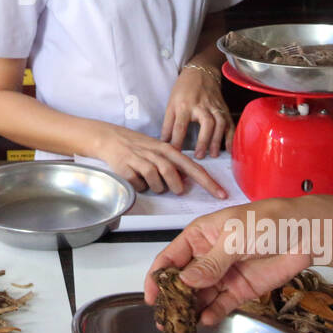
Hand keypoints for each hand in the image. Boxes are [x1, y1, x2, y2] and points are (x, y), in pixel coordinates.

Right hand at [94, 123, 227, 197]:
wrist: (111, 138)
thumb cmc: (138, 146)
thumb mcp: (159, 150)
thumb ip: (174, 163)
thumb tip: (187, 180)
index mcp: (167, 149)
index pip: (192, 167)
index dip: (208, 182)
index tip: (220, 194)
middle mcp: (155, 153)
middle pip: (171, 172)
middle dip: (175, 185)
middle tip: (176, 189)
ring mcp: (139, 159)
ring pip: (155, 179)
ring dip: (157, 187)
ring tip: (153, 183)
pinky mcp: (126, 167)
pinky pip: (138, 184)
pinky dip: (140, 186)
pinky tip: (137, 180)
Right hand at [143, 200, 313, 325]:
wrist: (305, 234)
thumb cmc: (267, 222)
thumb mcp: (235, 237)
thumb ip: (211, 262)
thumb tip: (186, 281)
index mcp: (199, 236)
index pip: (171, 257)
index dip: (158, 276)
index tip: (152, 296)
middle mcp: (206, 257)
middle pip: (182, 281)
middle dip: (172, 299)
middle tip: (165, 319)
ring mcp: (222, 275)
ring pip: (199, 295)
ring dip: (189, 310)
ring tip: (181, 326)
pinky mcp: (239, 290)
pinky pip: (220, 305)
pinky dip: (211, 313)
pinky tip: (204, 321)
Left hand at [161, 65, 232, 159]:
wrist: (200, 72)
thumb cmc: (183, 89)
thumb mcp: (171, 104)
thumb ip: (168, 124)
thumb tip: (164, 142)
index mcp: (184, 105)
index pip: (180, 126)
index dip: (177, 141)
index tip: (175, 154)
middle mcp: (201, 106)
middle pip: (205, 123)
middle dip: (203, 140)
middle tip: (199, 156)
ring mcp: (214, 106)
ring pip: (220, 123)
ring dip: (218, 140)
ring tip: (214, 154)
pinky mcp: (223, 108)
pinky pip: (229, 123)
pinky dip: (230, 136)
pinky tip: (229, 148)